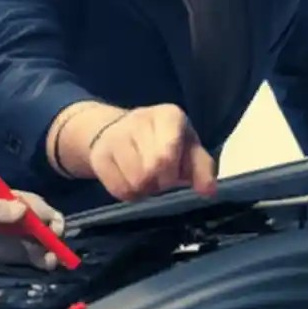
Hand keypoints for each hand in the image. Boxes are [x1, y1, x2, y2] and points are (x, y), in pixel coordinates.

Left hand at [0, 191, 65, 270]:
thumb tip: (22, 210)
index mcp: (12, 201)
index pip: (38, 206)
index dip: (48, 217)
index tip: (51, 230)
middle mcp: (20, 218)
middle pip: (46, 224)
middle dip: (54, 237)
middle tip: (53, 251)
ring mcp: (19, 236)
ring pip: (44, 241)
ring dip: (52, 250)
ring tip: (48, 262)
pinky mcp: (15, 254)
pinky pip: (35, 255)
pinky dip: (43, 260)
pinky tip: (45, 266)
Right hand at [87, 104, 216, 201]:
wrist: (120, 130)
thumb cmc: (164, 141)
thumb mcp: (189, 149)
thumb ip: (202, 169)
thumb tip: (208, 191)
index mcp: (168, 116)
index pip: (168, 154)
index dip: (173, 171)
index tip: (173, 170)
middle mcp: (139, 120)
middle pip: (151, 170)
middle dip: (160, 182)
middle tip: (160, 177)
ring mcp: (115, 136)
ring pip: (135, 182)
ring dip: (144, 189)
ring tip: (145, 177)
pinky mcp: (99, 155)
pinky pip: (119, 190)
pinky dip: (129, 192)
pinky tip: (130, 179)